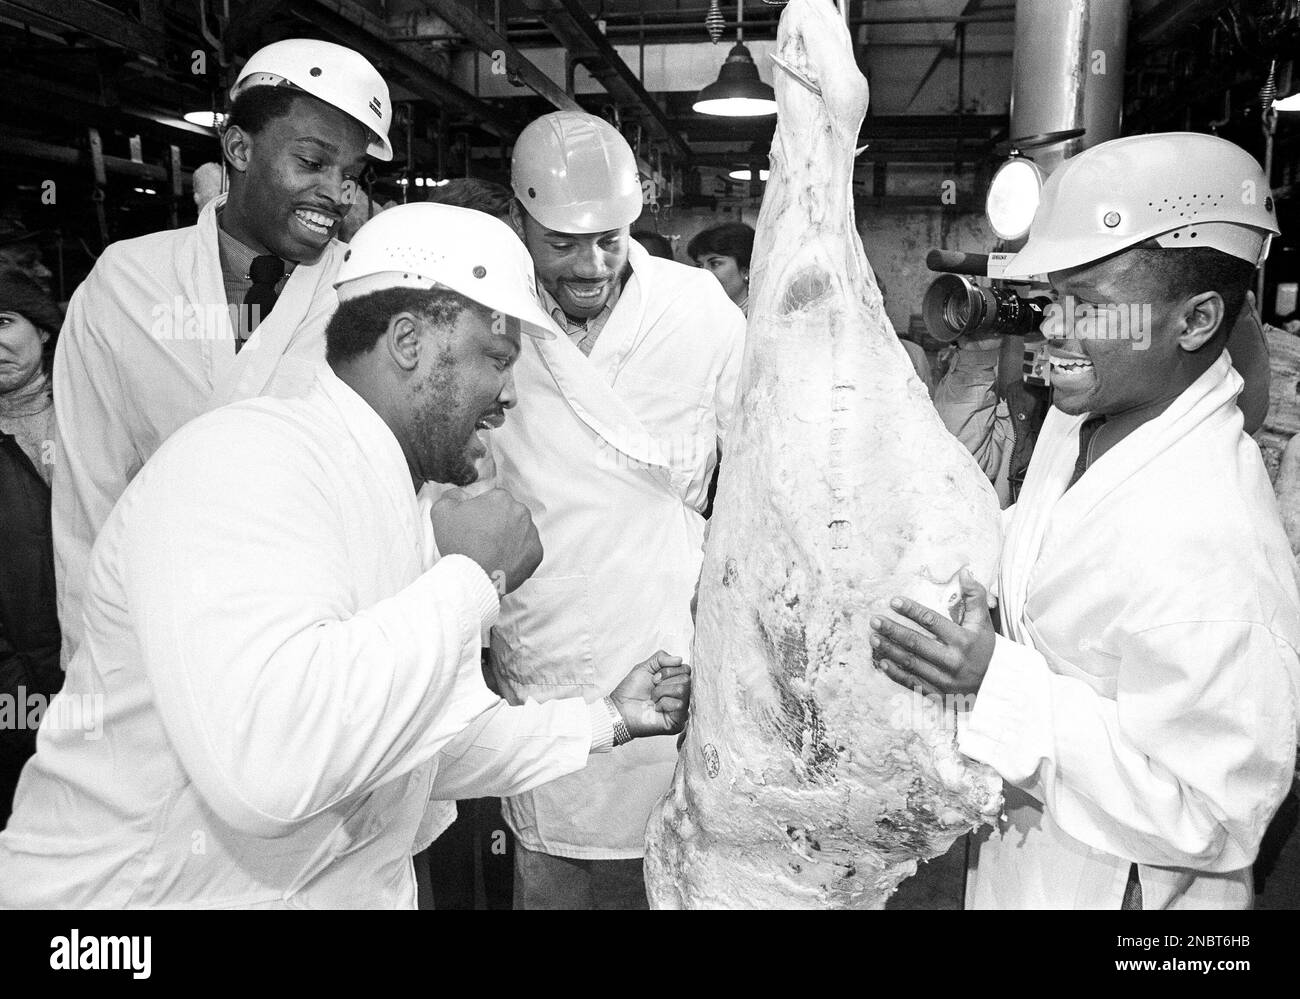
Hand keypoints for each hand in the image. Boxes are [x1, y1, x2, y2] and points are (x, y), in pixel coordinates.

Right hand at [430, 487, 541, 594]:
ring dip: (509, 538)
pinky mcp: (536, 553)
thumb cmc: (459, 545)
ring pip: (521, 531)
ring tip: (492, 552)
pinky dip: (518, 554)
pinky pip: (528, 550)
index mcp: (501, 498)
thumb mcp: (442, 512)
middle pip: (509, 514)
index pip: (494, 500)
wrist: (473, 578)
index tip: (476, 526)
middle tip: (483, 540)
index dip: (483, 512)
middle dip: (498, 523)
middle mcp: (521, 512)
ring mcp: (531, 533)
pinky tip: (503, 560)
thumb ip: (452, 495)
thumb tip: (461, 493)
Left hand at [609, 651, 691, 737]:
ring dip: (662, 692)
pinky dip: (663, 704)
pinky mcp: (678, 721)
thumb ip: (661, 658)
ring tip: (653, 699)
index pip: (686, 669)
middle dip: (665, 681)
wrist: (620, 709)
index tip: (654, 678)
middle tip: (653, 688)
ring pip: (683, 690)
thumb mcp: (645, 667)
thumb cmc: (631, 691)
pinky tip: (656, 708)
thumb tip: (679, 659)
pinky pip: (679, 704)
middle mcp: (681, 695)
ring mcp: (681, 709)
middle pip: (687, 679)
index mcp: (676, 682)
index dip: (669, 670)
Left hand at [868, 568, 994, 699]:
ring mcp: (944, 679)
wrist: (997, 686)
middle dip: (893, 630)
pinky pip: (913, 682)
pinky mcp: (938, 693)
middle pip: (917, 643)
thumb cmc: (986, 650)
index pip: (932, 621)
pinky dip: (895, 673)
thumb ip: (975, 597)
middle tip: (875, 620)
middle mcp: (953, 660)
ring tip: (873, 638)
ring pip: (911, 663)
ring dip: (889, 650)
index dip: (911, 610)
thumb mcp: (984, 623)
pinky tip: (882, 662)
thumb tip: (965, 573)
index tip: (894, 601)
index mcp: (963, 640)